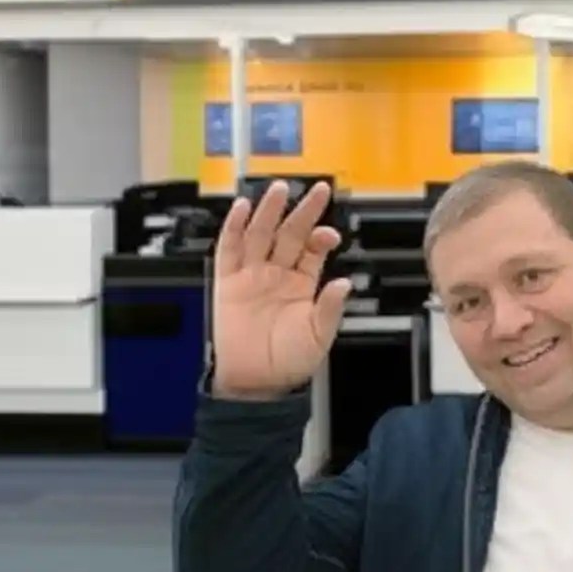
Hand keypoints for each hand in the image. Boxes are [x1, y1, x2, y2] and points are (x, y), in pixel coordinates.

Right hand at [211, 180, 350, 399]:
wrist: (255, 382)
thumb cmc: (289, 361)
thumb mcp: (319, 336)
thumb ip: (329, 308)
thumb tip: (344, 284)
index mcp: (302, 283)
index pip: (313, 249)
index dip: (322, 237)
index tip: (330, 233)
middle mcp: (278, 273)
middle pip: (291, 233)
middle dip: (303, 210)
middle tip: (317, 189)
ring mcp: (252, 275)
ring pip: (262, 234)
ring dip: (269, 211)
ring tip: (279, 189)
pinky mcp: (228, 282)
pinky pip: (230, 250)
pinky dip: (234, 229)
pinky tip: (242, 209)